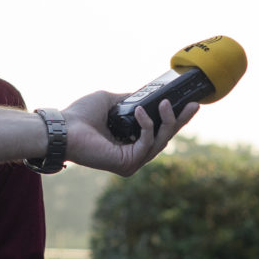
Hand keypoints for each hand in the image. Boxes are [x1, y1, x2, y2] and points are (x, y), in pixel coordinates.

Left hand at [61, 91, 197, 175]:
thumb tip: (145, 94)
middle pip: (165, 137)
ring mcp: (131, 162)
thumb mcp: (111, 101)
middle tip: (195, 105)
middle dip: (181, 120)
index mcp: (128, 140)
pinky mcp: (128, 164)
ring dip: (167, 121)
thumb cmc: (80, 115)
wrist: (63, 128)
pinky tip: (142, 112)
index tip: (189, 104)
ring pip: (160, 141)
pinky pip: (146, 143)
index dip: (174, 118)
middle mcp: (131, 153)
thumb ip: (129, 100)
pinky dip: (147, 126)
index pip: (157, 131)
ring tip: (166, 103)